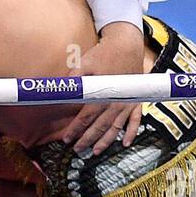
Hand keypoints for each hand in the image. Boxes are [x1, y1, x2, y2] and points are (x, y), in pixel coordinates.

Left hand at [60, 23, 146, 155]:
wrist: (127, 44)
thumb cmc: (104, 54)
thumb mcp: (85, 63)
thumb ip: (74, 80)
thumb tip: (60, 91)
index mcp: (101, 95)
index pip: (85, 118)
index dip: (75, 130)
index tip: (67, 139)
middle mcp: (115, 103)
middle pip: (99, 126)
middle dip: (87, 140)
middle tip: (77, 149)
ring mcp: (127, 103)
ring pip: (115, 127)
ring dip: (105, 141)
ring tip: (95, 152)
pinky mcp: (136, 101)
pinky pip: (135, 121)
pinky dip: (131, 133)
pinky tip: (125, 144)